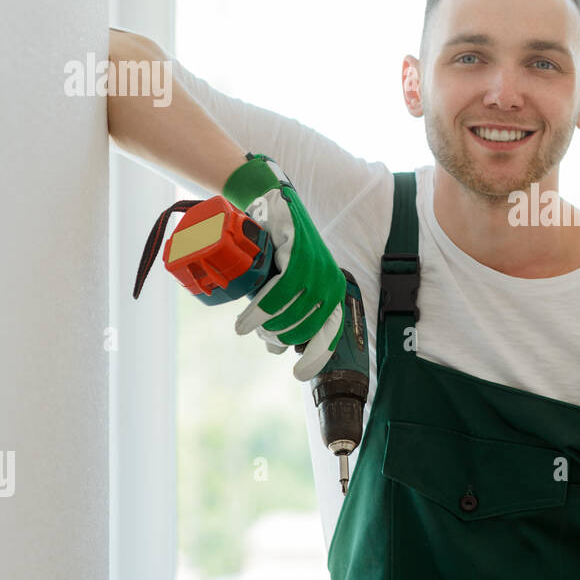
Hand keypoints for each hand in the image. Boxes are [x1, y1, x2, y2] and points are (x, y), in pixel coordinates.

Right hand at [222, 154, 346, 380]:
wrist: (268, 204)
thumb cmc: (275, 250)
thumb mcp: (285, 285)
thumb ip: (285, 314)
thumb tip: (278, 349)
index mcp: (332, 292)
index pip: (330, 334)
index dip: (316, 357)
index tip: (298, 374)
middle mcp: (330, 283)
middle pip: (302, 329)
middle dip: (276, 336)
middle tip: (256, 332)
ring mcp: (318, 270)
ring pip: (290, 315)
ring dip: (265, 327)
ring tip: (248, 325)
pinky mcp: (300, 258)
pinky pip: (280, 295)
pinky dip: (260, 311)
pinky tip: (246, 322)